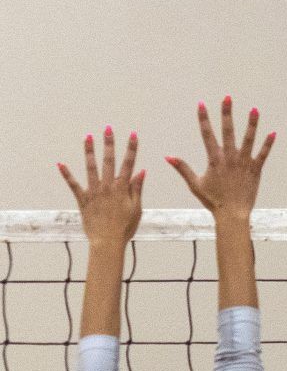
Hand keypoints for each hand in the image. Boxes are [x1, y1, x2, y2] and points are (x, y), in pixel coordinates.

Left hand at [59, 127, 143, 246]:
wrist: (108, 242)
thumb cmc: (125, 227)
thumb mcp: (136, 209)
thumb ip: (137, 189)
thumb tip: (141, 172)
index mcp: (122, 188)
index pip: (128, 164)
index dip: (131, 149)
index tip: (132, 135)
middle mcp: (107, 186)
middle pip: (108, 161)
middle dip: (109, 143)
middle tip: (107, 128)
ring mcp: (94, 192)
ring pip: (91, 167)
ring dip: (89, 151)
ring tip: (88, 137)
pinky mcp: (83, 199)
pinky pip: (73, 184)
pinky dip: (66, 174)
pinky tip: (60, 164)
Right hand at [167, 97, 274, 221]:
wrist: (232, 214)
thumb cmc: (214, 201)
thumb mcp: (195, 185)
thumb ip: (182, 168)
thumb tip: (167, 156)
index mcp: (214, 160)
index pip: (207, 134)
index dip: (204, 118)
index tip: (202, 104)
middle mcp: (229, 158)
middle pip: (228, 131)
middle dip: (227, 113)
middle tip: (227, 97)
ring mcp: (244, 163)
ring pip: (248, 139)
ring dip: (252, 124)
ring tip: (254, 110)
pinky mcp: (255, 170)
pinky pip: (262, 154)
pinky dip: (268, 144)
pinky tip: (273, 133)